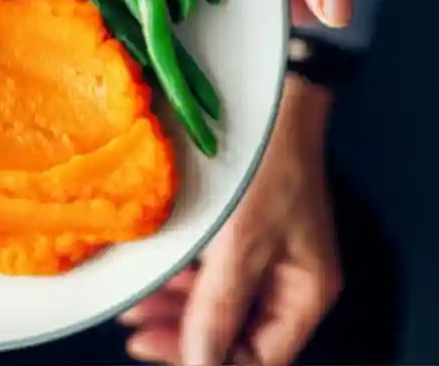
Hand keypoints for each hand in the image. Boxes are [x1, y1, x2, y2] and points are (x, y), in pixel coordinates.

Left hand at [119, 76, 339, 364]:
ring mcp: (266, 259)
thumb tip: (201, 363)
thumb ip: (219, 308)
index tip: (150, 346)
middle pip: (233, 334)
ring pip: (217, 305)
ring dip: (176, 309)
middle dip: (183, 334)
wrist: (276, 100)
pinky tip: (155, 276)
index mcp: (304, 294)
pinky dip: (182, 281)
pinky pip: (210, 274)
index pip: (257, 358)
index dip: (204, 361)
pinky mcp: (242, 235)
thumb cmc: (268, 166)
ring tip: (135, 304)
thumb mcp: (241, 243)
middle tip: (134, 328)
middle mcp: (288, 283)